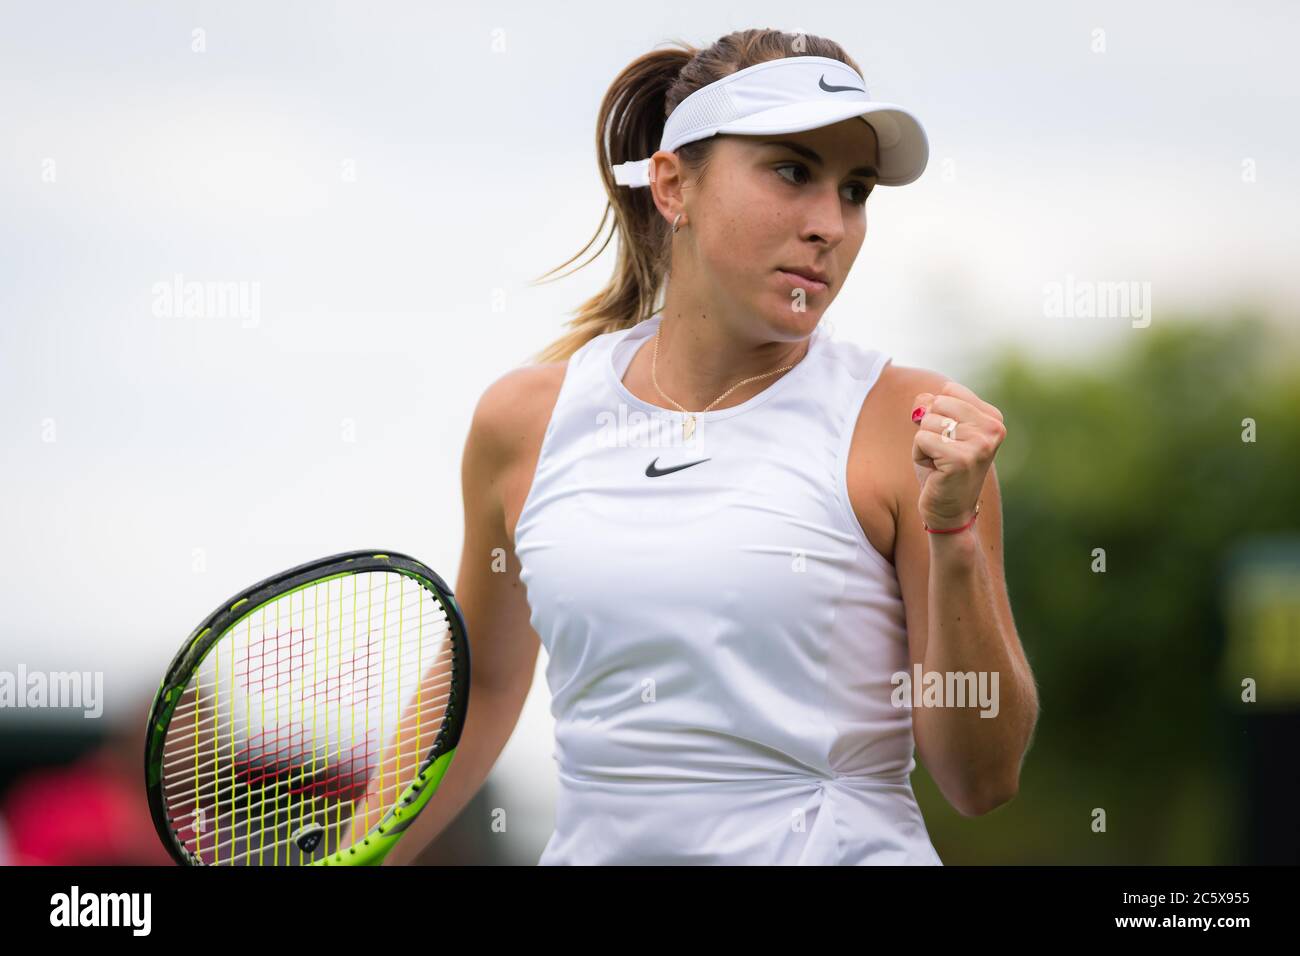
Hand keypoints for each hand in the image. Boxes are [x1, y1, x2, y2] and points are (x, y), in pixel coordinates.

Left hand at [910, 381, 1005, 531]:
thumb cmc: (942, 469)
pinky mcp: (961, 459)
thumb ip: (930, 406)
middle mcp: (992, 428)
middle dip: (929, 428)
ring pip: (927, 421)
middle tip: (942, 453)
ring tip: (939, 463)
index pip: (949, 390)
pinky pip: (921, 439)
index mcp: (993, 417)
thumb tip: (922, 401)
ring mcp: (980, 444)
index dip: (938, 413)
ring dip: (924, 444)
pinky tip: (935, 471)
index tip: (949, 438)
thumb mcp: (939, 431)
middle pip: (937, 403)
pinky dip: (919, 455)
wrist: (950, 512)